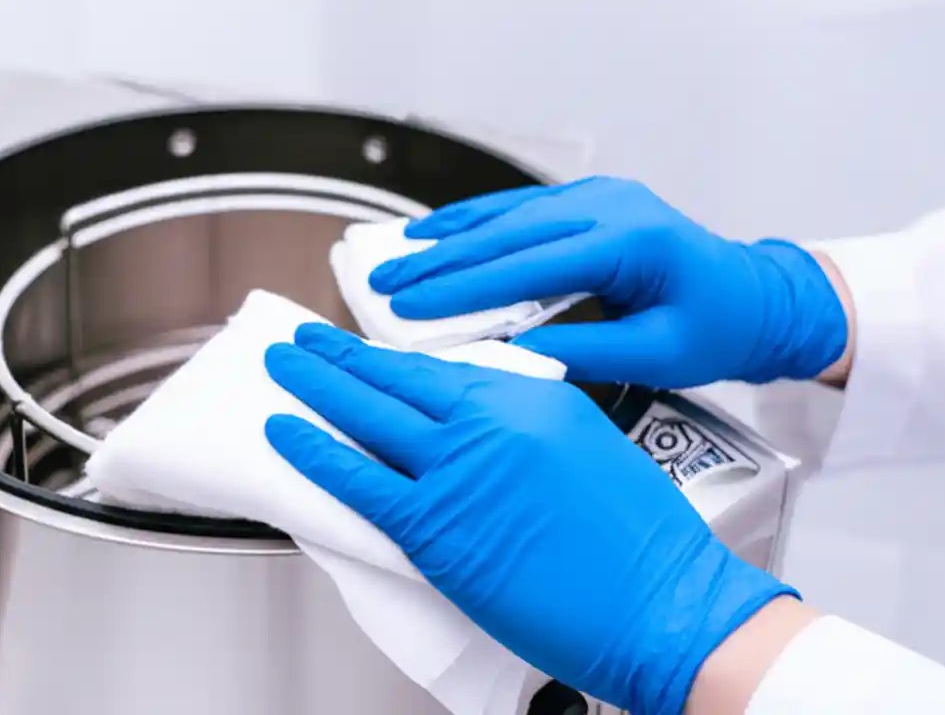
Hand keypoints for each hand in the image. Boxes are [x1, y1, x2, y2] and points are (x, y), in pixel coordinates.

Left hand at [264, 323, 795, 714]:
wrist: (661, 604)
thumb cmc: (641, 543)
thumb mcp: (590, 448)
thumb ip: (528, 427)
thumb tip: (473, 428)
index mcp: (534, 395)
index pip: (442, 368)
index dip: (392, 360)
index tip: (363, 351)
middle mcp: (491, 420)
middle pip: (395, 378)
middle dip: (339, 356)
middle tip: (303, 340)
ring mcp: (458, 469)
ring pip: (367, 415)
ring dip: (315, 387)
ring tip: (283, 366)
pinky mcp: (435, 525)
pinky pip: (357, 478)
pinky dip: (314, 451)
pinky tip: (286, 430)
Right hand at [367, 177, 848, 387]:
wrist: (757, 296)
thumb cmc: (717, 327)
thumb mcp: (658, 354)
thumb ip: (585, 351)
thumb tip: (511, 355)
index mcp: (629, 241)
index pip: (527, 265)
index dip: (462, 287)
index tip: (410, 305)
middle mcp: (609, 206)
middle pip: (505, 233)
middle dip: (438, 261)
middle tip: (382, 282)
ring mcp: (599, 196)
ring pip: (506, 214)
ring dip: (447, 237)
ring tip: (394, 256)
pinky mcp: (591, 200)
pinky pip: (522, 208)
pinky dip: (475, 221)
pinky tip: (438, 233)